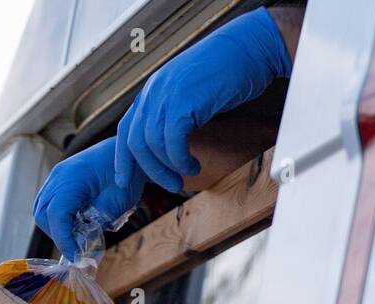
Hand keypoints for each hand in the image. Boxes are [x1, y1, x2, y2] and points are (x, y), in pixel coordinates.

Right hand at [33, 139, 144, 260]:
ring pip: (41, 210)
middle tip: (76, 248)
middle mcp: (59, 176)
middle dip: (57, 235)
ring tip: (76, 236)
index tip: (76, 256)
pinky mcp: (58, 182)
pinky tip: (75, 223)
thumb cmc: (127, 174)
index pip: (56, 214)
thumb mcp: (118, 202)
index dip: (63, 239)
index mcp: (73, 177)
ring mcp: (56, 177)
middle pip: (42, 213)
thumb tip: (82, 242)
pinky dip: (57, 219)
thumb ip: (98, 222)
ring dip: (55, 228)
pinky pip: (48, 204)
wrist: (129, 152)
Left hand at [113, 7, 292, 193]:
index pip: (126, 129)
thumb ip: (174, 114)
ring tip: (186, 174)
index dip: (123, 159)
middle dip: (150, 171)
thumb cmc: (228, 72)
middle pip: (135, 142)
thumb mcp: (190, 94)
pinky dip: (180, 159)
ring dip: (167, 167)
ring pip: (152, 144)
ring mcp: (166, 94)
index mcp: (152, 90)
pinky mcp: (183, 100)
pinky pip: (172, 141)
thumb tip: (168, 146)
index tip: (124, 181)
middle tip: (169, 184)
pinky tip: (193, 164)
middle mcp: (154, 91)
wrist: (251, 48)